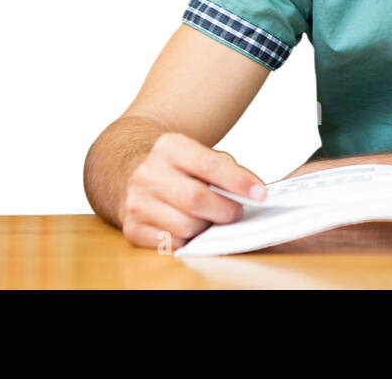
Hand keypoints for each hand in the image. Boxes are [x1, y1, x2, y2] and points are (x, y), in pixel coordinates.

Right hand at [120, 132, 267, 249]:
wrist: (131, 176)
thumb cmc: (178, 169)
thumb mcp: (198, 155)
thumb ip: (225, 169)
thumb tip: (253, 193)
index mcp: (168, 147)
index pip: (208, 164)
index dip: (238, 181)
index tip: (260, 194)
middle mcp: (147, 173)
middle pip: (196, 198)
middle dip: (225, 210)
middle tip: (235, 213)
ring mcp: (137, 202)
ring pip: (186, 225)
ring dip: (206, 227)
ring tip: (208, 218)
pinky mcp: (133, 229)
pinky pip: (173, 243)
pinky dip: (189, 240)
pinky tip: (190, 227)